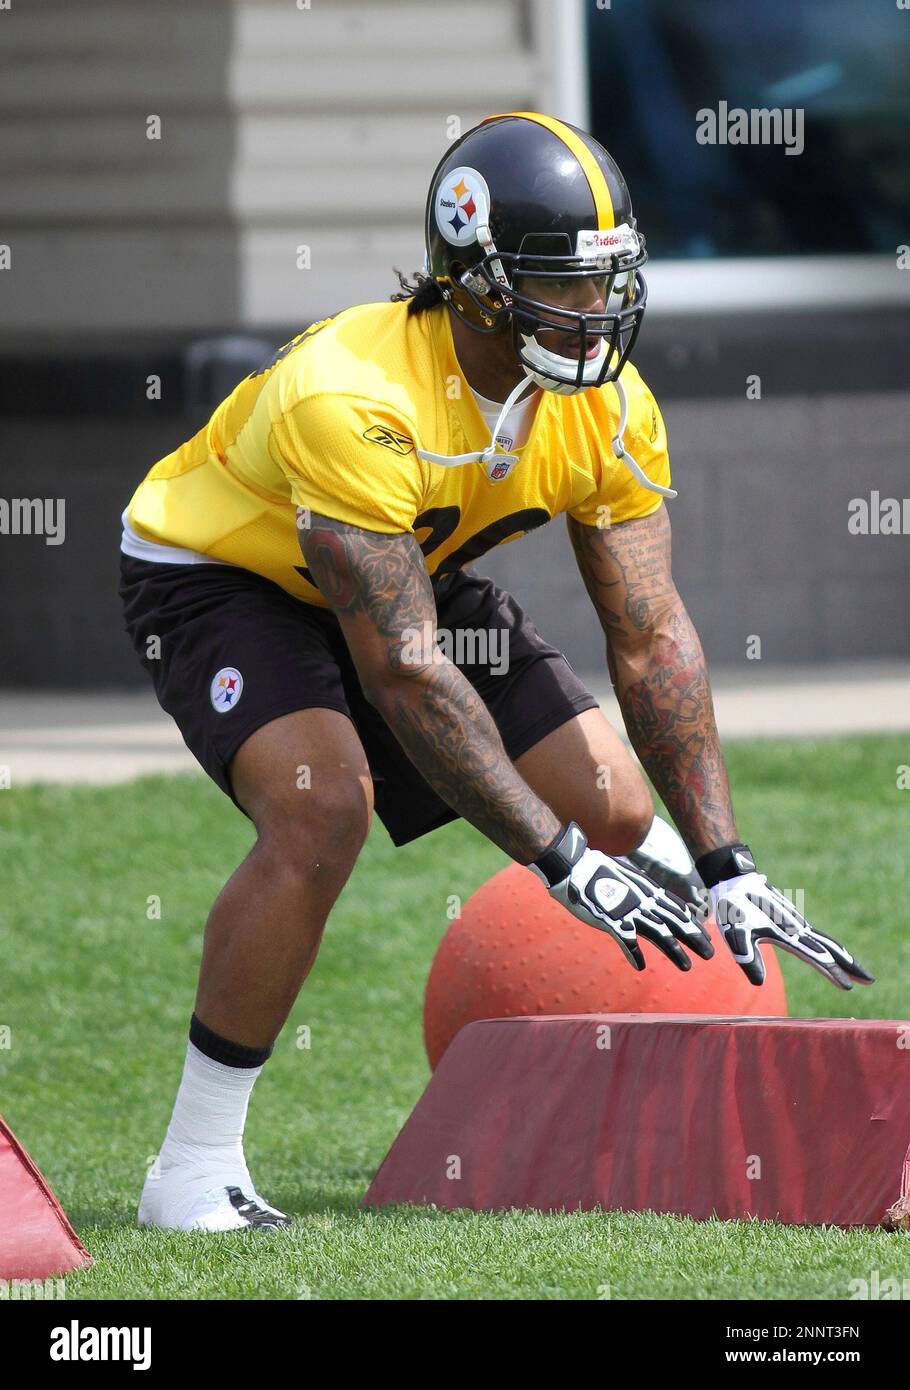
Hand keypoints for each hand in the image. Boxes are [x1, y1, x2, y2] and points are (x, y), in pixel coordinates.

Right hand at [530, 822, 713, 970]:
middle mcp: (643, 901)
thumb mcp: (627, 877)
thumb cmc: (598, 870)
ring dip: (674, 951)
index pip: (676, 908)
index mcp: (647, 890)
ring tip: (686, 966)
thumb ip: (640, 889)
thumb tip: (650, 896)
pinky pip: (627, 941)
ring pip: (659, 934)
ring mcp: (628, 911)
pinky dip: (635, 954)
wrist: (575, 865)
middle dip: (694, 939)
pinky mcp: (611, 920)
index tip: (705, 936)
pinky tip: (641, 966)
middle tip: (710, 954)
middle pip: (675, 922)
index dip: (692, 923)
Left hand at [711, 871, 874, 989]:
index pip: (815, 957)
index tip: (848, 987)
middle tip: (870, 980)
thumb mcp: (734, 934)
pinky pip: (817, 935)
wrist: (734, 879)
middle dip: (850, 965)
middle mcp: (796, 927)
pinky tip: (832, 952)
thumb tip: (759, 982)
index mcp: (786, 933)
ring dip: (843, 955)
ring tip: (857, 970)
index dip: (832, 973)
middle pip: (830, 948)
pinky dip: (830, 946)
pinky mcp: (791, 918)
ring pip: (826, 940)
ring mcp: (795, 921)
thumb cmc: (732, 907)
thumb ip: (747, 956)